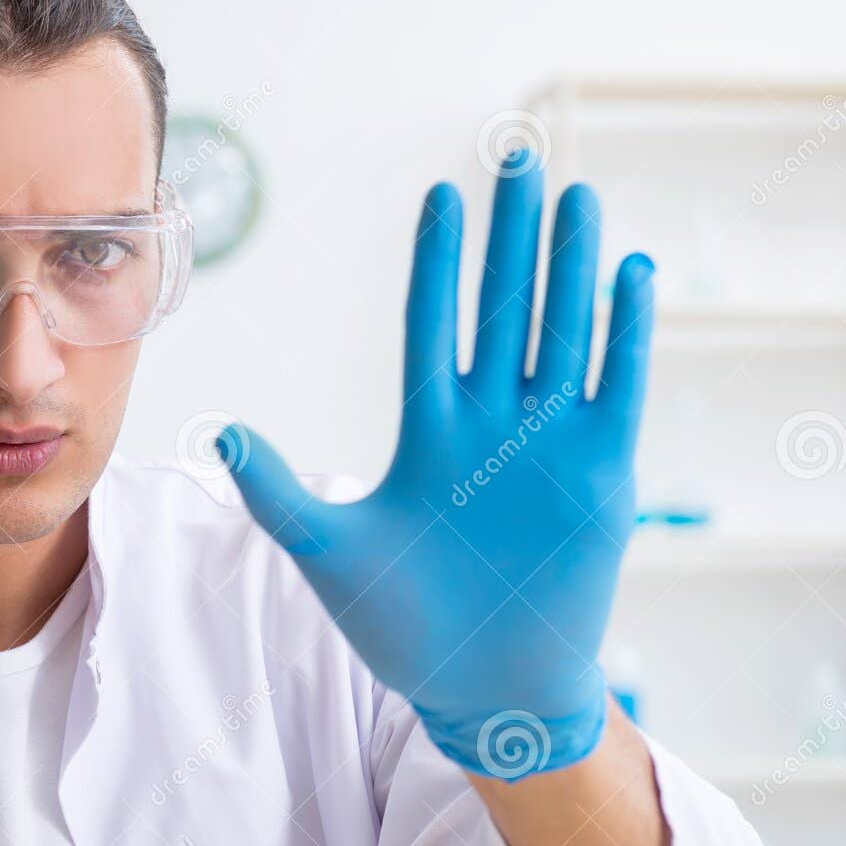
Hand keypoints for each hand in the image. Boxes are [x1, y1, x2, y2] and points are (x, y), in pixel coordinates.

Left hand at [221, 148, 653, 777]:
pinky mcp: (602, 471)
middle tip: (520, 159)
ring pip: (561, 331)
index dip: (437, 263)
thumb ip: (278, 491)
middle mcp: (492, 423)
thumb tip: (218, 432)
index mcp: (428, 433)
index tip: (440, 196)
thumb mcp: (328, 553)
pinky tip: (627, 271)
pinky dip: (623, 331)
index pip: (431, 325)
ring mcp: (550, 443)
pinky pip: (616, 384)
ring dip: (570, 267)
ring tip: (577, 195)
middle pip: (503, 309)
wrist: (482, 686)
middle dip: (511, 238)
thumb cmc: (402, 628)